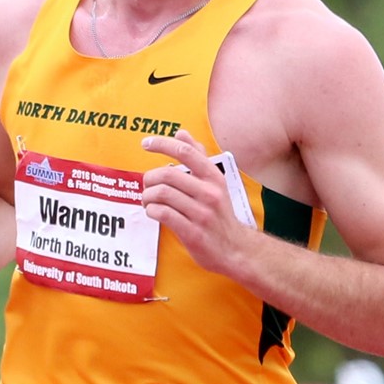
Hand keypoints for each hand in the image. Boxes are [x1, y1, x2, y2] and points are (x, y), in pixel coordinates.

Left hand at [140, 131, 249, 275]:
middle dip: (150, 179)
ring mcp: (202, 213)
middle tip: (147, 186)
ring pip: (162, 194)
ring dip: (147, 196)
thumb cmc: (220, 215)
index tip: (146, 143)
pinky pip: (163, 214)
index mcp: (214, 178)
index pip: (186, 152)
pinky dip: (152, 211)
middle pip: (168, 174)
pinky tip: (153, 212)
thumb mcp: (215, 184)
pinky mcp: (193, 233)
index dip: (163, 144)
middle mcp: (210, 193)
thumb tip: (181, 133)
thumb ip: (198, 158)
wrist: (236, 250)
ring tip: (148, 201)